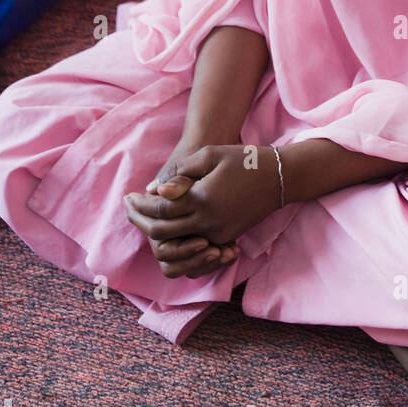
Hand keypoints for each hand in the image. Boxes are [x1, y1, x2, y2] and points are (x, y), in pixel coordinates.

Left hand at [124, 144, 281, 278]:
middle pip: (162, 234)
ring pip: (176, 248)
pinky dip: (179, 243)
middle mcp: (207, 222)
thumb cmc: (244, 160)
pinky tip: (169, 229)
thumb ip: (182, 174)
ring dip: (157, 237)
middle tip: (129, 208)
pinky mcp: (226, 239)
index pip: (159, 211)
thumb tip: (156, 191)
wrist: (278, 178)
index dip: (139, 205)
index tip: (129, 197)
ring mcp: (218, 234)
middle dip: (140, 222)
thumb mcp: (211, 155)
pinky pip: (195, 251)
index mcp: (202, 199)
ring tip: (146, 220)